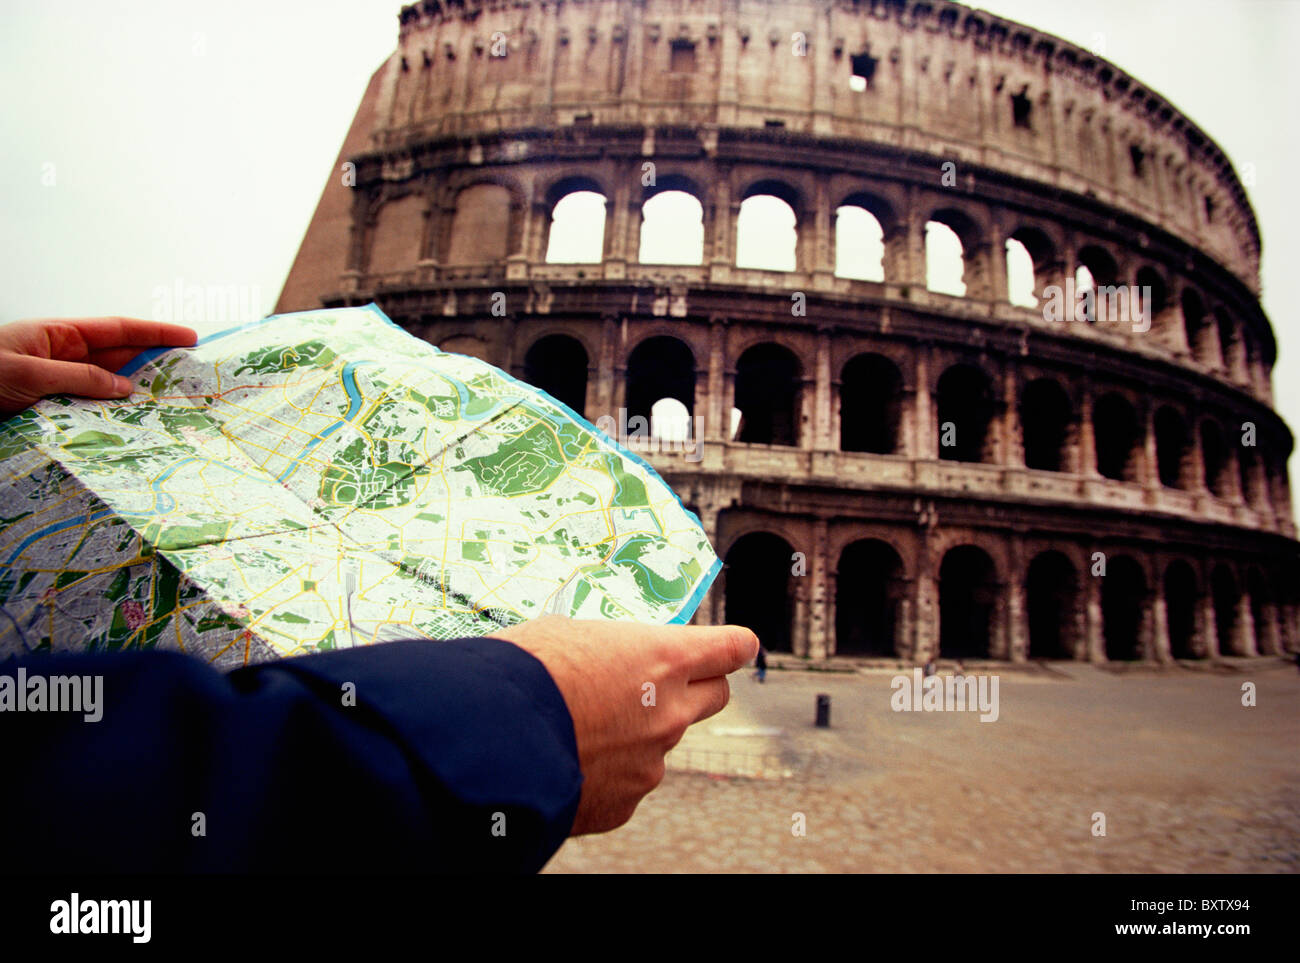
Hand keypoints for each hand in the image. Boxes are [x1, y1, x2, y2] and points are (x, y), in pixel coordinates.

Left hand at [0, 317, 197, 416]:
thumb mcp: (28, 372)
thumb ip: (79, 379)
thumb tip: (124, 388)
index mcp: (57, 334)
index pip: (117, 329)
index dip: (155, 332)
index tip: (189, 336)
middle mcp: (62, 356)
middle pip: (119, 357)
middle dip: (155, 363)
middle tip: (191, 376)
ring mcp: (58, 383)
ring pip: (107, 387)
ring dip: (136, 396)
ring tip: (169, 405)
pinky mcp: (52, 408)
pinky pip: (90, 409)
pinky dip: (112, 416)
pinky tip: (130, 426)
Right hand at [491, 615, 757, 834]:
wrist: (487, 742)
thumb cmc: (522, 672)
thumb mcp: (568, 634)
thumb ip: (609, 648)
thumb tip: (608, 656)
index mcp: (663, 659)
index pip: (730, 648)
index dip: (732, 646)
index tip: (734, 646)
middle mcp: (669, 713)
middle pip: (715, 697)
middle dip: (695, 687)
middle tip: (658, 683)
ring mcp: (650, 763)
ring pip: (661, 743)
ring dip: (637, 732)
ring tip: (582, 724)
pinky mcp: (624, 803)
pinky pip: (627, 782)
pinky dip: (607, 771)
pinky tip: (567, 758)